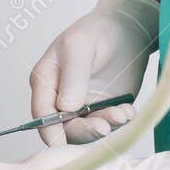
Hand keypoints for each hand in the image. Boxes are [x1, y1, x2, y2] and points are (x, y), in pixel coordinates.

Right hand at [30, 0, 158, 143]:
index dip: (50, 130)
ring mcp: (83, 107)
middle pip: (64, 129)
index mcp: (45, 82)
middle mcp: (60, 99)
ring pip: (88, 130)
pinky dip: (119, 121)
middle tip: (103, 126)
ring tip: (122, 113)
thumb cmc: (97, 31)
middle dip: (84, 131)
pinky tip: (127, 109)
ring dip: (105, 126)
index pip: (41, 114)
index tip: (62, 141)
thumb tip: (65, 108)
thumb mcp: (79, 46)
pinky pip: (108, 125)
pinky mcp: (103, 110)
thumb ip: (72, 78)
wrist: (128, 29)